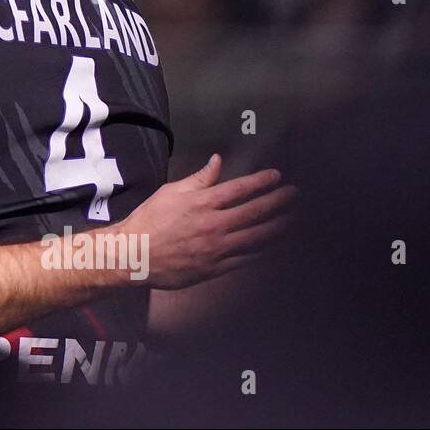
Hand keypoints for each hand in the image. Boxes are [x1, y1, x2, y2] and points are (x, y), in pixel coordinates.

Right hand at [119, 155, 294, 289]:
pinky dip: (263, 252)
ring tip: (294, 220)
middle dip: (279, 201)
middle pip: (255, 212)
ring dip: (279, 227)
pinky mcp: (215, 268)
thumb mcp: (171, 192)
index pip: (240, 189)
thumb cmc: (149, 220)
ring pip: (257, 237)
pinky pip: (246, 259)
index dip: (262, 181)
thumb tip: (217, 161)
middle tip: (294, 195)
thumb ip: (198, 178)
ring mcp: (217, 248)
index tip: (277, 176)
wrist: (134, 254)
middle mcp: (214, 225)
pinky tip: (274, 247)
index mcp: (202, 203)